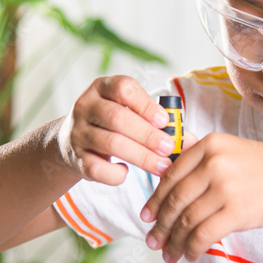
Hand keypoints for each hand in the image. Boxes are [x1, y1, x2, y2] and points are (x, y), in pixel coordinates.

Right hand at [57, 76, 174, 184]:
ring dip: (141, 156)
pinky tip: (126, 173)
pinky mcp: (75, 159)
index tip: (165, 121)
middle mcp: (86, 106)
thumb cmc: (112, 125)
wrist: (70, 143)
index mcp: (102, 88)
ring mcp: (78, 133)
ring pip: (110, 143)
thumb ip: (158, 123)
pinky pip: (96, 169)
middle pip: (117, 118)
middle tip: (169, 148)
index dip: (145, 104)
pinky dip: (115, 174)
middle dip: (147, 135)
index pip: (123, 88)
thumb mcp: (129, 113)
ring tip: (162, 166)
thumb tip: (192, 140)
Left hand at [140, 133, 262, 262]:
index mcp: (210, 144)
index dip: (155, 200)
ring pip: (186, 220)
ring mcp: (225, 186)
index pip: (170, 176)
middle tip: (154, 240)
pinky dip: (193, 248)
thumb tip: (165, 179)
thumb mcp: (232, 152)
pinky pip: (203, 234)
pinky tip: (192, 254)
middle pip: (175, 200)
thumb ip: (201, 161)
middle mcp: (214, 162)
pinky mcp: (237, 210)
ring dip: (174, 242)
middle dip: (161, 226)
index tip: (148, 216)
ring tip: (170, 253)